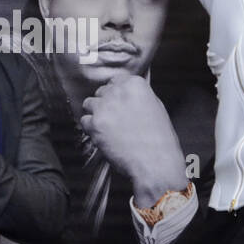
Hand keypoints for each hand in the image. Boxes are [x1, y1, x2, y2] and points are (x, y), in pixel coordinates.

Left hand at [79, 72, 185, 204]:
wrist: (155, 163)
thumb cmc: (159, 140)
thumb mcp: (155, 107)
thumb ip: (137, 96)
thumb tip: (125, 95)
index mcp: (134, 84)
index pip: (115, 81)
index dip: (115, 94)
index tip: (118, 104)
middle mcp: (118, 91)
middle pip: (101, 92)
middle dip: (105, 104)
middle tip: (114, 119)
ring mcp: (104, 107)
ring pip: (89, 104)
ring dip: (96, 115)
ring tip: (108, 129)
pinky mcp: (94, 124)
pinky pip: (84, 121)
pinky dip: (91, 129)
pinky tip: (104, 137)